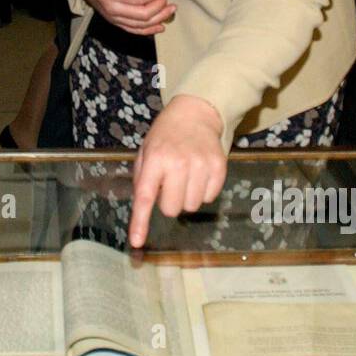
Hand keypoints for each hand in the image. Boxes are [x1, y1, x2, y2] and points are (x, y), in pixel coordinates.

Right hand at [71, 0, 174, 35]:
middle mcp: (111, 9)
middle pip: (143, 14)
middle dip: (160, 6)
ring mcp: (112, 18)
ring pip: (141, 25)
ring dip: (159, 18)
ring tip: (170, 9)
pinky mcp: (114, 21)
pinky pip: (134, 30)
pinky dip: (149, 30)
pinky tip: (161, 26)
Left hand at [129, 95, 225, 248]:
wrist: (195, 114)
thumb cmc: (165, 137)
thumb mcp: (145, 152)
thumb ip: (142, 180)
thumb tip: (143, 208)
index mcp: (155, 159)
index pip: (145, 197)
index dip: (140, 222)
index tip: (137, 241)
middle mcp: (178, 163)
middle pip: (172, 209)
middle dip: (168, 202)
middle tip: (169, 184)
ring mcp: (201, 165)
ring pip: (192, 206)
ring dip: (186, 197)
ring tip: (185, 177)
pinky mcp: (219, 167)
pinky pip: (209, 198)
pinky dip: (202, 191)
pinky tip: (199, 174)